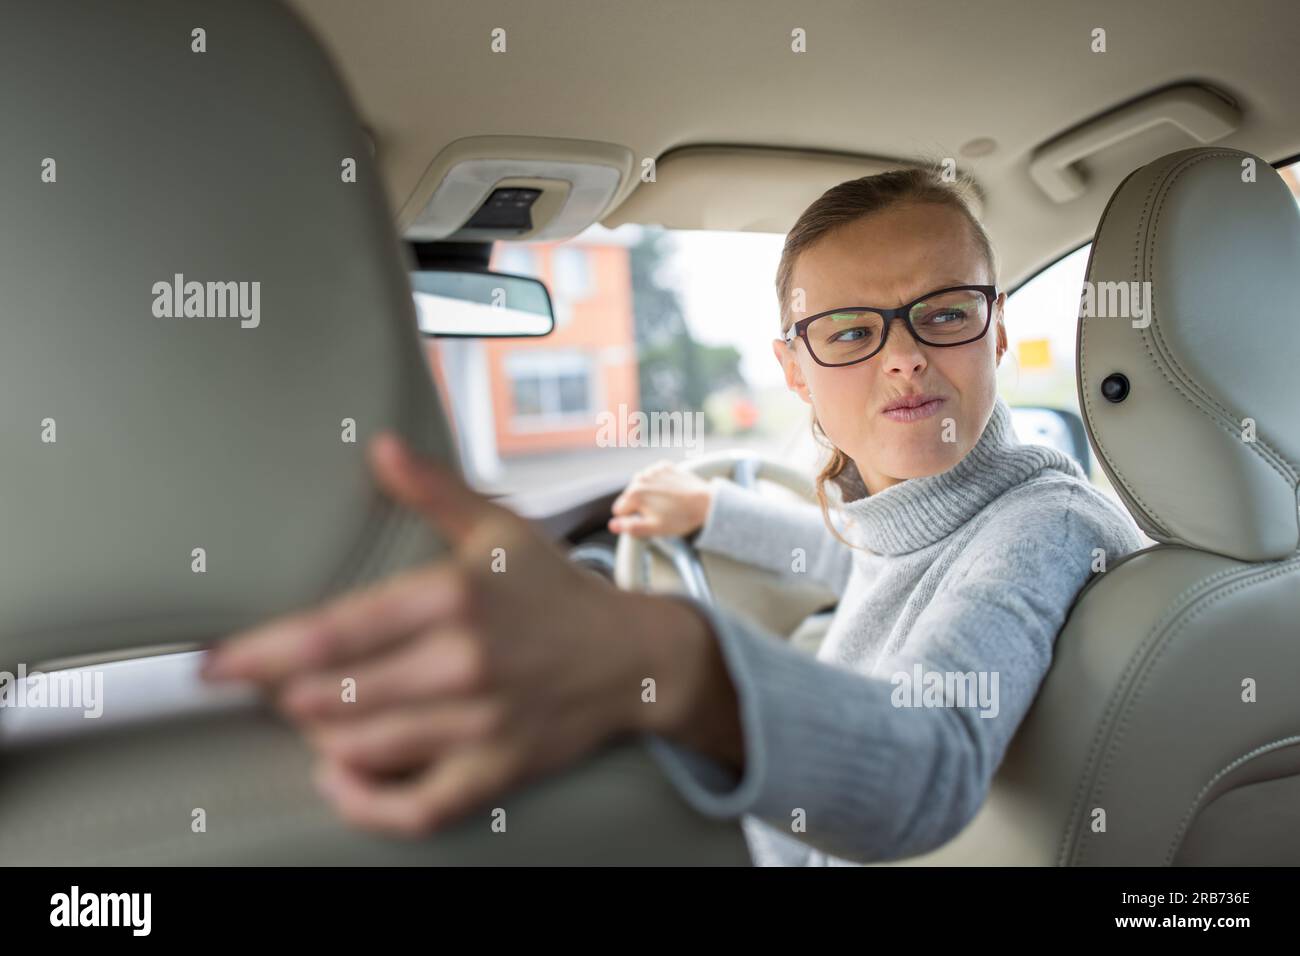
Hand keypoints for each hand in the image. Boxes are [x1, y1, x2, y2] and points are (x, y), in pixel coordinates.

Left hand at [199, 432, 719, 835]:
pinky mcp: (497, 770)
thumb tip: (379, 447)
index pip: (335, 632)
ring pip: (364, 747)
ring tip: (310, 716)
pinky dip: (366, 804)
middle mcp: (464, 662)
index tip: (217, 663)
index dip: (264, 652)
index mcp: (453, 595)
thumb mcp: (497, 528)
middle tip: (277, 685)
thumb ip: (432, 490)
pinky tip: (338, 782)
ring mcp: (481, 722)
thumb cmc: (553, 591)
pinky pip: (418, 806)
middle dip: (289, 695)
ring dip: (319, 736)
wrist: (630, 656)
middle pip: (335, 696)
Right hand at [608, 460, 713, 538]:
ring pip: (641, 485)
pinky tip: (670, 492)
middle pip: (629, 496)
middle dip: (639, 505)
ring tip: (665, 503)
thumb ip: (629, 527)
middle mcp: (640, 478)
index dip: (631, 518)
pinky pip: (653, 476)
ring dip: (648, 493)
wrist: (706, 502)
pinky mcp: (664, 466)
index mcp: (634, 495)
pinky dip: (658, 483)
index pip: (619, 510)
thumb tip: (612, 525)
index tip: (647, 521)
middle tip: (659, 514)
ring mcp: (652, 470)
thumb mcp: (654, 529)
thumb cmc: (680, 518)